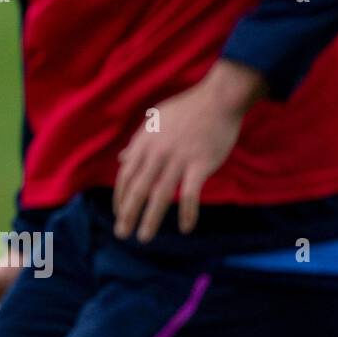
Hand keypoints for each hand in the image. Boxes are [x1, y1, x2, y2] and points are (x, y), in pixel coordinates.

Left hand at [113, 60, 265, 242]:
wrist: (217, 99)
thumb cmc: (186, 110)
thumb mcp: (154, 121)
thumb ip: (138, 142)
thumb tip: (122, 159)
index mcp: (144, 142)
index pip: (126, 175)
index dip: (120, 197)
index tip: (120, 214)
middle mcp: (157, 152)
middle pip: (138, 188)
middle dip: (128, 213)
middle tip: (122, 234)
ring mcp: (178, 159)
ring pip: (160, 194)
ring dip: (151, 219)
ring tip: (144, 237)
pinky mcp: (201, 164)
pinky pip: (192, 193)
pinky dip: (188, 212)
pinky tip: (186, 228)